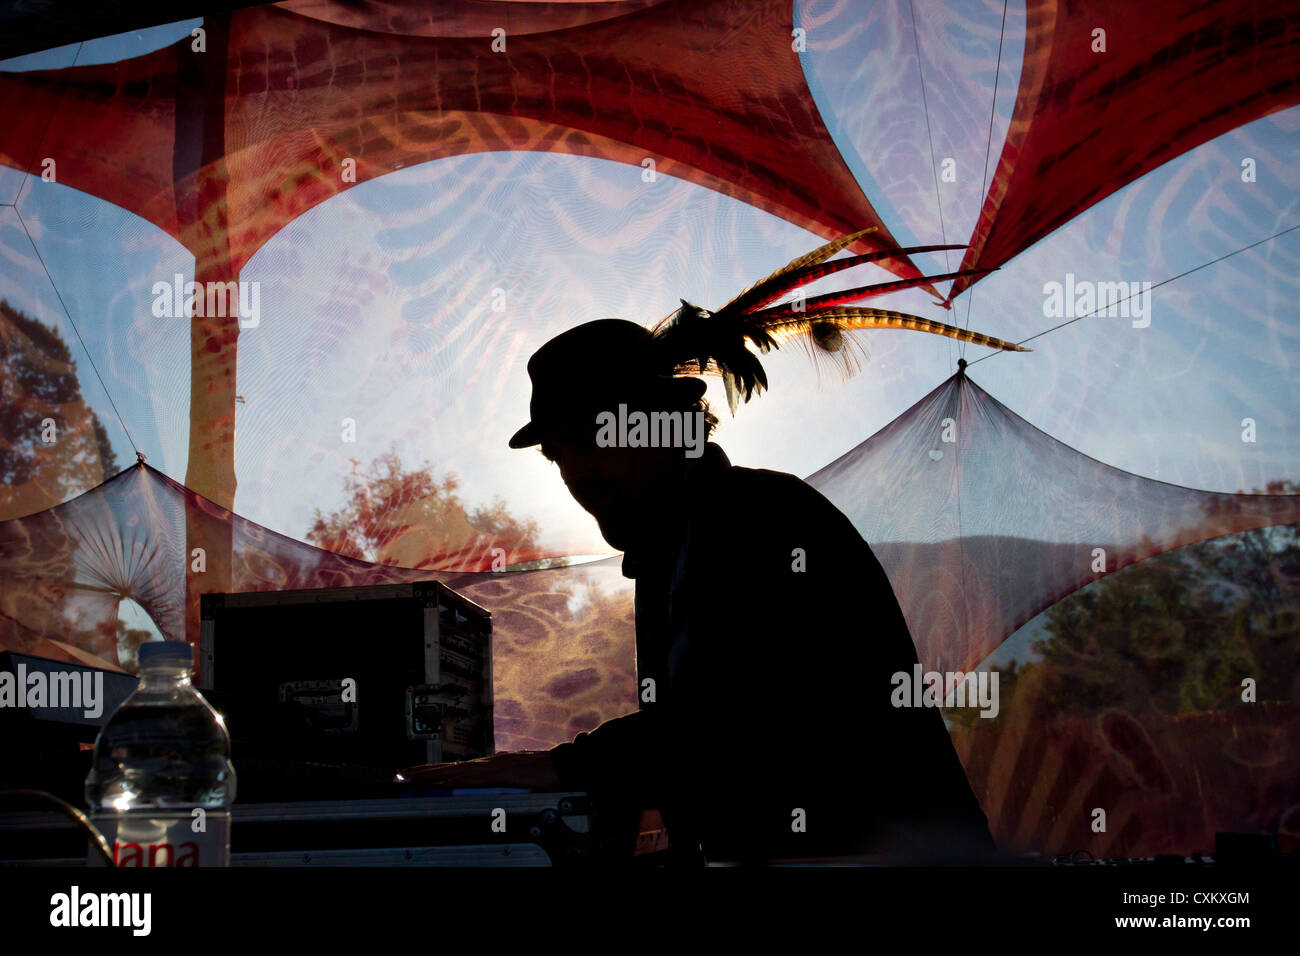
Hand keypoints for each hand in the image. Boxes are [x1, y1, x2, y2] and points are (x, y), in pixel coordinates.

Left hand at [397, 750, 560, 790]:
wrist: (566, 765)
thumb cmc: (546, 771)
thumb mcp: (519, 776)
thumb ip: (502, 780)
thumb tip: (489, 786)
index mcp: (494, 764)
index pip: (459, 767)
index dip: (437, 770)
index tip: (418, 773)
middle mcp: (491, 762)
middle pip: (452, 767)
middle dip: (426, 771)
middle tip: (404, 774)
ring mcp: (496, 767)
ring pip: (458, 772)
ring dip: (434, 775)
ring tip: (415, 778)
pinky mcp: (504, 775)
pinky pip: (475, 780)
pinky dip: (457, 781)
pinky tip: (444, 784)